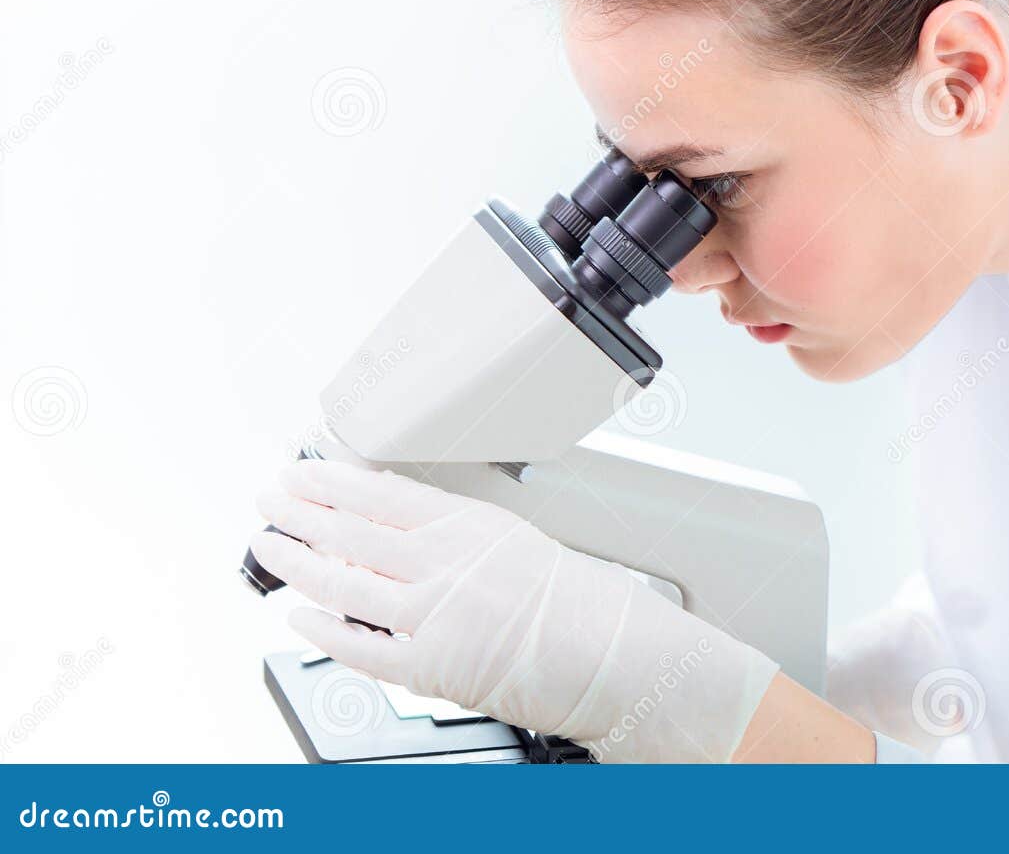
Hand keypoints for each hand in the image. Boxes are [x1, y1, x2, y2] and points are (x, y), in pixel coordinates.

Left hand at [251, 457, 778, 761]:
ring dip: (296, 562)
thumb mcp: (511, 539)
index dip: (327, 481)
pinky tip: (298, 618)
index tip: (298, 473)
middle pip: (349, 530)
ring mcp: (433, 613)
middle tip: (266, 500)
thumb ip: (450, 529)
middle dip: (298, 512)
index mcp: (466, 523)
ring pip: (342, 581)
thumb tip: (392, 515)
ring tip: (268, 547)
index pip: (378, 492)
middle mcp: (443, 562)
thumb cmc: (577, 601)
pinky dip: (321, 632)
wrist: (612, 653)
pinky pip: (359, 646)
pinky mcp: (430, 665)